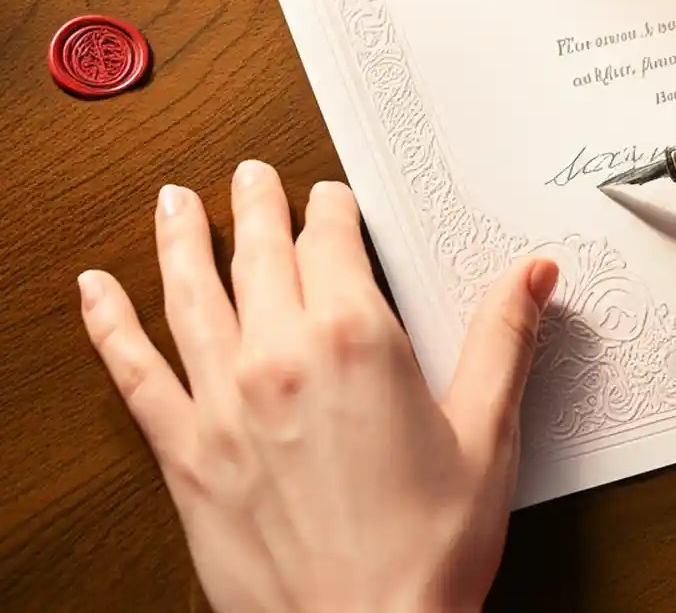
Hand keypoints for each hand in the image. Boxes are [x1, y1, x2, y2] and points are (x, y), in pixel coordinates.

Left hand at [77, 161, 557, 612]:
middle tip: (249, 174)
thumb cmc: (431, 548)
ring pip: (190, 293)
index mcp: (356, 340)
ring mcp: (223, 401)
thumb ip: (504, 341)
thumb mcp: (486, 435)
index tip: (331, 199)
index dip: (330, 210)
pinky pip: (135, 370)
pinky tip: (94, 290)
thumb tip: (535, 273)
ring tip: (172, 200)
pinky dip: (110, 323)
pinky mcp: (187, 451)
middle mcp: (280, 355)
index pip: (332, 241)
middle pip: (257, 253)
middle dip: (254, 205)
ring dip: (179, 239)